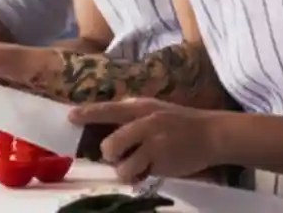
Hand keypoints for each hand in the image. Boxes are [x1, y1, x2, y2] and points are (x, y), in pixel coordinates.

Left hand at [68, 98, 226, 181]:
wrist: (212, 134)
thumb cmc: (178, 122)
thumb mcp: (155, 110)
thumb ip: (130, 116)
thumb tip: (101, 126)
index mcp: (141, 107)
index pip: (109, 109)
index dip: (88, 114)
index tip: (70, 117)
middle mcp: (146, 124)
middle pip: (110, 146)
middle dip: (110, 154)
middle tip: (119, 153)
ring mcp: (154, 145)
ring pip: (122, 166)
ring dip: (125, 169)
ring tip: (138, 164)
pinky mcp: (163, 164)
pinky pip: (139, 176)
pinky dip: (141, 175)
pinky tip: (154, 167)